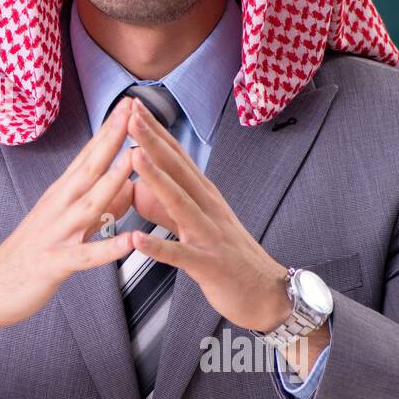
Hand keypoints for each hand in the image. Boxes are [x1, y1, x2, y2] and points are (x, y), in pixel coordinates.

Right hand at [0, 95, 140, 332]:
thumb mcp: (60, 222)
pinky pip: (85, 256)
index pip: (87, 155)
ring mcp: (56, 234)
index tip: (128, 103)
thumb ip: (91, 204)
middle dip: (112, 137)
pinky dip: (108, 248)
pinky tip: (130, 241)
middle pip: (89, 167)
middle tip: (133, 109)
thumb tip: (122, 187)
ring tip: (135, 158)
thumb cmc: (28, 255)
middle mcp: (57, 207)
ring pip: (89, 204)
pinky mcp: (55, 263)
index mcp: (59, 195)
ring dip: (113, 180)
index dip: (108, 129)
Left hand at [124, 97, 293, 331]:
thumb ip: (172, 203)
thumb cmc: (230, 256)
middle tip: (130, 113)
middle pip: (178, 168)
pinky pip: (181, 256)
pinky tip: (137, 240)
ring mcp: (210, 235)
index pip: (177, 156)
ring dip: (156, 179)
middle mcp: (209, 208)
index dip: (155, 130)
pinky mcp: (209, 265)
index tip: (134, 105)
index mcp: (205, 196)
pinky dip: (160, 247)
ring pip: (180, 203)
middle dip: (153, 140)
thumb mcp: (200, 222)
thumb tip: (143, 185)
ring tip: (132, 157)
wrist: (267, 293)